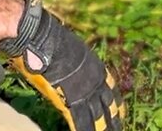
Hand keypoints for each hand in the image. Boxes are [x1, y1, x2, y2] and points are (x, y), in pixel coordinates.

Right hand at [0, 0, 124, 130]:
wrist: (41, 39)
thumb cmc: (51, 42)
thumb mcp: (71, 52)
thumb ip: (75, 65)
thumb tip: (71, 67)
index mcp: (96, 68)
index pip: (110, 91)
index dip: (115, 104)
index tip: (120, 112)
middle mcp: (95, 81)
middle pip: (108, 107)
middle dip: (113, 120)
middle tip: (118, 129)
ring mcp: (85, 92)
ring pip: (99, 118)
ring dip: (103, 129)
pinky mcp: (71, 101)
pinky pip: (81, 122)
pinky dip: (85, 130)